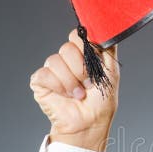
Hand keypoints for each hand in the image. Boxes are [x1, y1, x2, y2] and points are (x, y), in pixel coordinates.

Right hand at [29, 29, 118, 151]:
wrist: (90, 123)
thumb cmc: (101, 101)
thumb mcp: (112, 71)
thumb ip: (108, 48)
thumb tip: (105, 29)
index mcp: (82, 54)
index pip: (78, 34)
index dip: (85, 46)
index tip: (94, 63)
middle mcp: (66, 59)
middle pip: (68, 46)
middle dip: (81, 68)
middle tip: (88, 83)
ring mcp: (52, 70)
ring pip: (56, 60)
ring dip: (71, 81)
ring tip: (78, 93)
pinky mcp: (40, 81)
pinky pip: (45, 74)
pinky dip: (58, 86)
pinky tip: (65, 95)